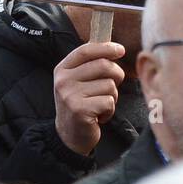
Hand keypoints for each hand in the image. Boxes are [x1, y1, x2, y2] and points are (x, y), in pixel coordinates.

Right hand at [53, 40, 125, 156]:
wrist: (69, 136)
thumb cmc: (80, 104)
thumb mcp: (78, 81)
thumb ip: (90, 64)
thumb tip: (113, 48)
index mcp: (62, 69)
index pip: (86, 50)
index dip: (106, 48)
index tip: (120, 50)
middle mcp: (63, 81)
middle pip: (103, 65)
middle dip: (116, 74)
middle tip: (112, 86)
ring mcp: (70, 95)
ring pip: (109, 85)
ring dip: (112, 96)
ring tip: (100, 105)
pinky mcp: (80, 110)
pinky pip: (109, 102)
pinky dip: (110, 110)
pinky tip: (99, 116)